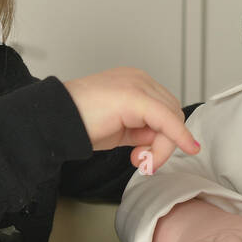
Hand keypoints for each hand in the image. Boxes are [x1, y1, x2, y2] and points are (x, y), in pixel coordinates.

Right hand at [63, 68, 198, 172]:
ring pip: (171, 118)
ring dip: (162, 147)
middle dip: (163, 143)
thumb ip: (140, 131)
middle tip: (142, 162)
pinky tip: (188, 147)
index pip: (164, 109)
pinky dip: (179, 136)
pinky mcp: (136, 97)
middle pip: (171, 112)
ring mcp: (137, 85)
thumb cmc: (77, 124)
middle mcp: (138, 79)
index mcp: (133, 82)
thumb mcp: (119, 129)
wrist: (53, 121)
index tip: (150, 158)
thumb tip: (158, 141)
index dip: (164, 136)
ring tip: (139, 160)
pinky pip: (167, 119)